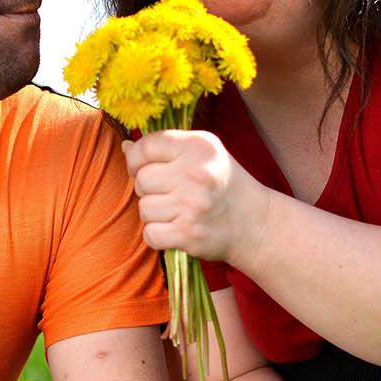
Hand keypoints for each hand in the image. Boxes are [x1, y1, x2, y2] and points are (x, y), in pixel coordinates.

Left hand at [123, 129, 265, 262]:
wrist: (255, 223)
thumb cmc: (221, 183)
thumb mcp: (203, 152)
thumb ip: (165, 146)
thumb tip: (125, 148)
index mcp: (199, 146)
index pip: (145, 147)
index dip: (136, 159)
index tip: (145, 167)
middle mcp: (196, 173)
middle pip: (141, 180)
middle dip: (148, 188)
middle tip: (169, 193)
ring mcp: (192, 206)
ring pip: (144, 208)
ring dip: (154, 213)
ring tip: (176, 211)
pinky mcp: (188, 234)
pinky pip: (150, 234)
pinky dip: (158, 235)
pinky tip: (175, 228)